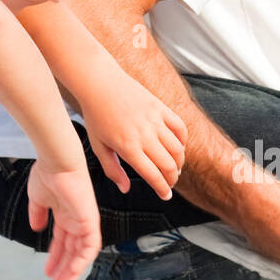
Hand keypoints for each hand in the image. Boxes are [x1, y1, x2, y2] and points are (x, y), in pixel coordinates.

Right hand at [26, 161, 101, 279]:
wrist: (56, 161)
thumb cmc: (48, 174)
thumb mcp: (38, 199)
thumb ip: (38, 214)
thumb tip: (36, 229)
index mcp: (65, 214)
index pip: (62, 241)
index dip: (55, 257)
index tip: (47, 272)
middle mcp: (76, 219)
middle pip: (72, 250)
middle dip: (63, 269)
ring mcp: (84, 221)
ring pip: (81, 253)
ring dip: (72, 270)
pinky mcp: (90, 221)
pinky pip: (89, 247)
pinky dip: (81, 261)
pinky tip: (71, 272)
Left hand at [80, 71, 186, 199]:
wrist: (100, 84)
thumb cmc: (96, 117)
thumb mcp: (98, 146)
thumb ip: (112, 170)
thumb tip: (126, 189)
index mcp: (128, 147)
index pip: (153, 175)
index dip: (162, 189)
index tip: (165, 196)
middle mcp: (144, 135)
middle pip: (169, 165)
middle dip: (172, 179)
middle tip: (169, 184)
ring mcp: (155, 120)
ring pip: (178, 149)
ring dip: (179, 163)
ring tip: (173, 168)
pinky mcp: (161, 108)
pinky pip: (180, 128)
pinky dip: (183, 141)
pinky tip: (177, 147)